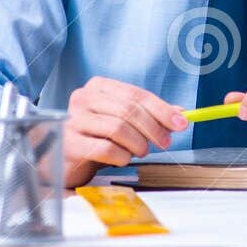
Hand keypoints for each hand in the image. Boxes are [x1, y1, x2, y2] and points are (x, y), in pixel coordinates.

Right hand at [62, 76, 189, 187]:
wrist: (65, 158)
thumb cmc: (96, 137)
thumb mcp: (123, 122)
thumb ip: (150, 116)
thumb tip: (181, 115)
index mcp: (99, 87)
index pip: (136, 94)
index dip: (162, 109)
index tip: (181, 123)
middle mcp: (83, 98)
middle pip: (128, 110)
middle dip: (153, 128)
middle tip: (165, 142)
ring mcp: (73, 120)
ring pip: (118, 128)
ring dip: (137, 144)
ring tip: (140, 151)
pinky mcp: (69, 143)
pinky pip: (105, 149)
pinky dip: (121, 156)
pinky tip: (122, 159)